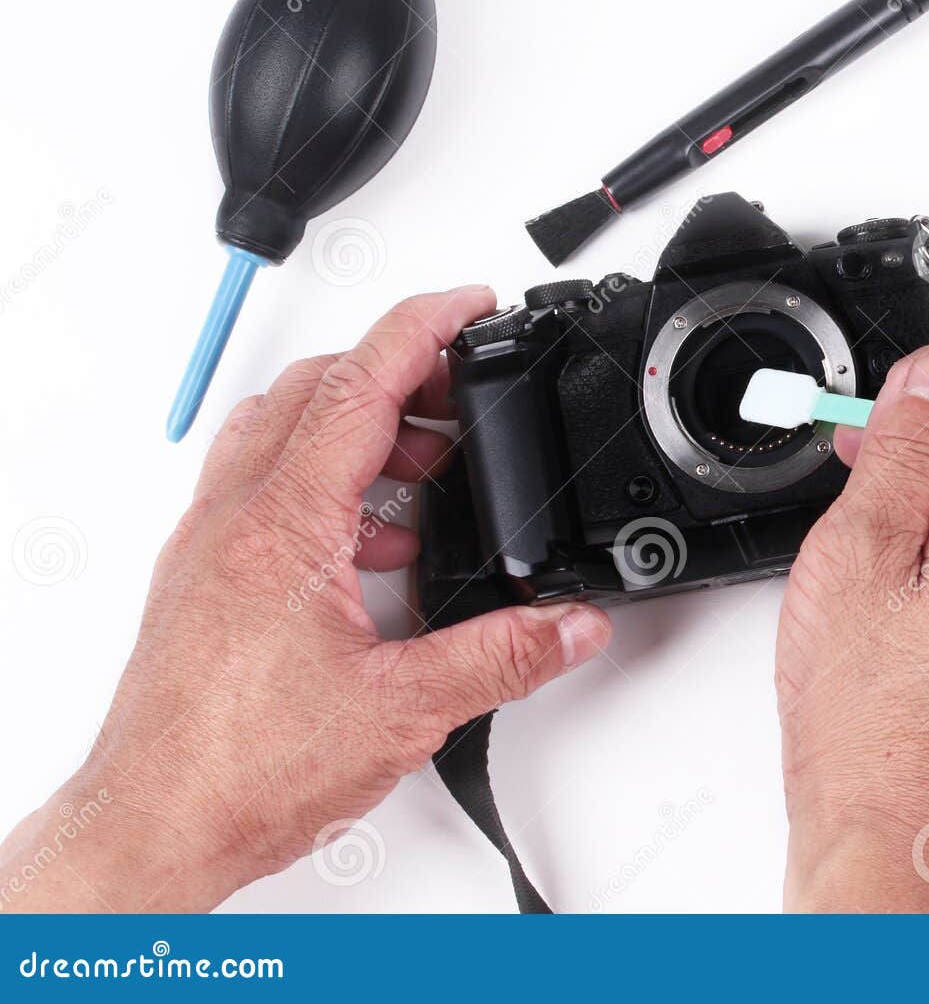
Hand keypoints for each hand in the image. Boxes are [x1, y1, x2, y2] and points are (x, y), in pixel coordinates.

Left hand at [0, 287, 611, 911]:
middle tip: (463, 387)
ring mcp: (211, 544)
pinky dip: (323, 480)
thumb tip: (571, 624)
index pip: (360, 384)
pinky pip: (262, 486)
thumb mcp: (403, 708)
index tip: (470, 304)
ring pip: (280, 431)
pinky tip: (370, 540)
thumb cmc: (240, 769)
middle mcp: (236, 518)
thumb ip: (505, 656)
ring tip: (427, 463)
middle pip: (316, 389)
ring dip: (357, 424)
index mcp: (285, 525)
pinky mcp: (203, 577)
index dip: (424, 328)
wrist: (156, 826)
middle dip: (398, 371)